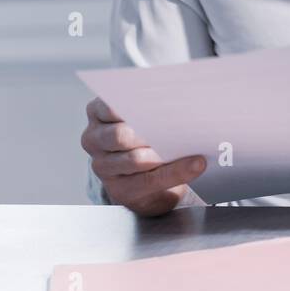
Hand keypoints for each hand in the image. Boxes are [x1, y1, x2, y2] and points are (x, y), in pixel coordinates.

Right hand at [81, 98, 206, 216]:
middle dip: (150, 132)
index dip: (134, 104)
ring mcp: (103, 166)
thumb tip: (180, 100)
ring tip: (191, 148)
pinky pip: (150, 181)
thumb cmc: (145, 138)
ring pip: (135, 160)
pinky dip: (176, 172)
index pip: (110, 105)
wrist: (144, 177)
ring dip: (164, 155)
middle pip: (120, 135)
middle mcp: (94, 139)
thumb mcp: (141, 117)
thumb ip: (152, 108)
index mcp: (98, 113)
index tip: (158, 102)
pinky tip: (195, 165)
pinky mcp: (118, 190)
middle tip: (176, 127)